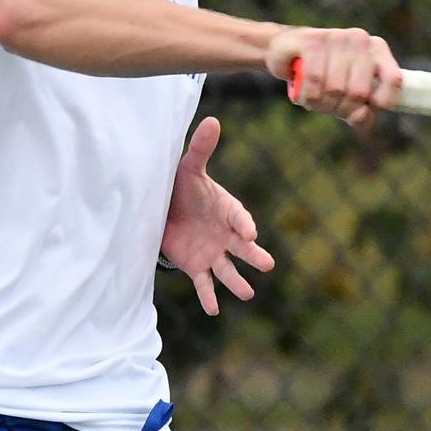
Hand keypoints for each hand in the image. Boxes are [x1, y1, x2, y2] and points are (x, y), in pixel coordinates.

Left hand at [160, 117, 274, 315]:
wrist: (164, 209)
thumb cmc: (182, 187)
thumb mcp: (188, 169)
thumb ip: (201, 149)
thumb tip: (213, 120)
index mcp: (227, 209)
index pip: (239, 217)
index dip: (243, 224)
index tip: (249, 232)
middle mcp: (225, 234)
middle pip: (242, 247)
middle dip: (253, 255)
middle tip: (266, 264)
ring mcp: (213, 252)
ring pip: (228, 270)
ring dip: (237, 282)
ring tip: (248, 294)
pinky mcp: (196, 266)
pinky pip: (204, 284)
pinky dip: (208, 296)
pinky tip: (212, 310)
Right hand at [265, 26, 402, 127]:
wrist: (284, 49)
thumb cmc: (321, 73)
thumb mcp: (345, 93)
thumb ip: (359, 109)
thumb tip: (362, 119)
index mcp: (376, 49)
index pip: (393, 80)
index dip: (378, 104)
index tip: (362, 110)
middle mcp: (360, 39)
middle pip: (359, 92)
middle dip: (339, 108)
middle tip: (327, 106)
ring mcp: (336, 37)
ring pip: (334, 88)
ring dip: (319, 104)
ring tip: (312, 99)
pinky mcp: (312, 41)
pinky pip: (314, 80)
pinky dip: (306, 95)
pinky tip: (301, 93)